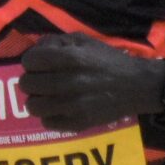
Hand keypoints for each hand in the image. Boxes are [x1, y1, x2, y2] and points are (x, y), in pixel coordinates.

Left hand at [18, 35, 163, 131]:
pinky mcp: (78, 123)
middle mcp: (68, 82)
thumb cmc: (109, 61)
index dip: (31, 61)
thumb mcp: (84, 41)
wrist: (137, 86)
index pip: (30, 61)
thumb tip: (36, 49)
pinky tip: (59, 109)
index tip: (39, 64)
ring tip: (47, 97)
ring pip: (33, 106)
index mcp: (70, 58)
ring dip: (37, 100)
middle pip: (27, 84)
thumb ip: (57, 42)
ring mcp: (73, 106)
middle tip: (42, 80)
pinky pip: (47, 123)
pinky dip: (49, 116)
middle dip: (32, 80)